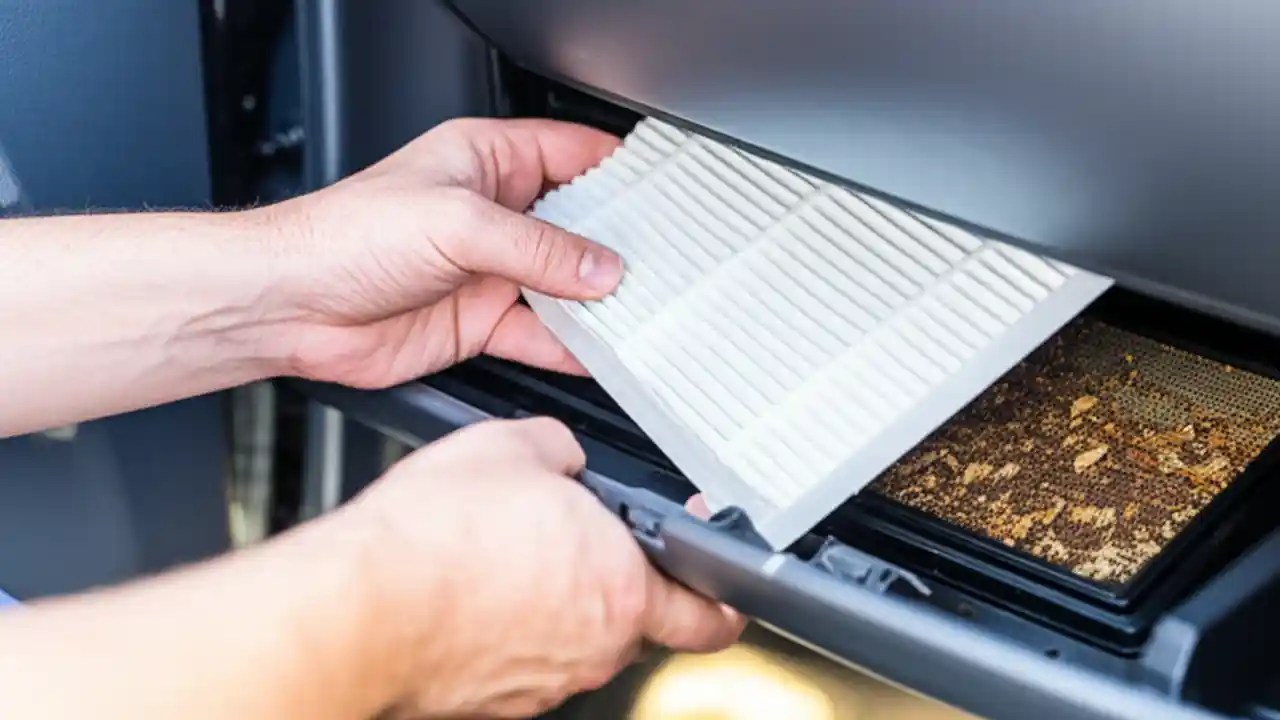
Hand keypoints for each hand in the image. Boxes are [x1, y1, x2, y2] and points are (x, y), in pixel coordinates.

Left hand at [254, 118, 623, 387]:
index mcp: (485, 161)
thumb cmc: (345, 235)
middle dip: (614, 246)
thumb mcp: (457, 223)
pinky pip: (538, 334)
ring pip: (561, 287)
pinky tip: (595, 352)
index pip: (570, 154)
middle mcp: (492, 213)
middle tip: (657, 263)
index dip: (615, 170)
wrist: (290, 305)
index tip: (658, 192)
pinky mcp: (477, 322)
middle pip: (575, 227)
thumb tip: (598, 267)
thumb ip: (537, 247)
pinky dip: (568, 346)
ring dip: (595, 303)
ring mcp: (487, 271)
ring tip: (638, 312)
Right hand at [335, 418, 743, 717]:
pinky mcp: (495, 700)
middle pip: (631, 616)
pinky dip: (509, 627)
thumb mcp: (514, 446)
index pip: (710, 615)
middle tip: (572, 535)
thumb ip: (562, 451)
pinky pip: (521, 657)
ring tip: (503, 555)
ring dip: (553, 601)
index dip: (719, 593)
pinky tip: (470, 588)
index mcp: (622, 587)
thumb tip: (563, 459)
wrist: (356, 608)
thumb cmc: (432, 540)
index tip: (716, 578)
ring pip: (571, 636)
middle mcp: (593, 647)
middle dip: (611, 576)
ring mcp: (543, 682)